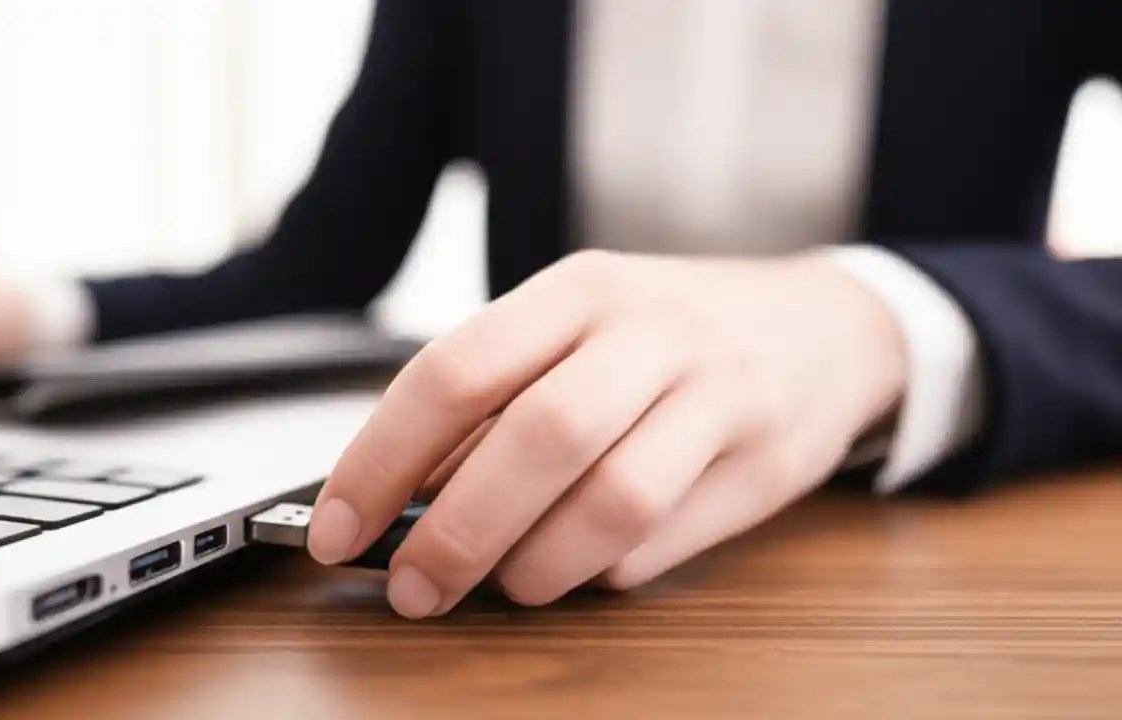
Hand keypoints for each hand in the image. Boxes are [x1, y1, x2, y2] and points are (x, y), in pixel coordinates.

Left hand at [309, 250, 907, 617]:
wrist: (825, 327)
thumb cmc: (672, 334)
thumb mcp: (584, 326)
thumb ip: (501, 396)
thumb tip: (402, 494)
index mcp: (582, 288)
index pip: (458, 370)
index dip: (382, 457)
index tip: (336, 525)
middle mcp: (652, 332)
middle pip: (537, 439)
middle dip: (455, 532)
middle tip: (412, 587)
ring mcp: (719, 395)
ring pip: (610, 501)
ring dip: (534, 565)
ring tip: (503, 583)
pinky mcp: (765, 464)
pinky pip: (662, 540)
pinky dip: (601, 571)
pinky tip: (581, 564)